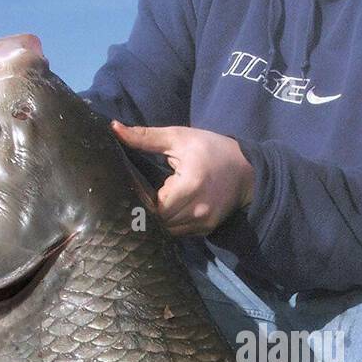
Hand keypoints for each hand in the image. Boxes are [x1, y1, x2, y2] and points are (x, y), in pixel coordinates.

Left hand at [111, 122, 253, 236]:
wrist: (246, 170)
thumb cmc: (211, 149)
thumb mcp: (179, 138)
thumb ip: (145, 136)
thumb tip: (114, 129)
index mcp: (190, 185)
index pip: (153, 205)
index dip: (141, 199)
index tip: (135, 187)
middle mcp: (198, 209)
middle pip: (159, 221)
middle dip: (147, 210)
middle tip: (141, 196)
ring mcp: (203, 223)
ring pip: (167, 231)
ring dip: (158, 220)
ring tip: (154, 202)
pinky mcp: (206, 230)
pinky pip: (179, 233)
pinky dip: (171, 224)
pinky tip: (169, 209)